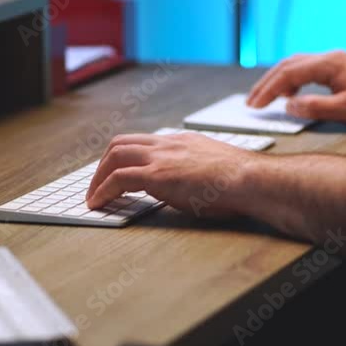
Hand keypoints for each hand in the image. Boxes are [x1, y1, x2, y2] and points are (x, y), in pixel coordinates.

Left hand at [86, 133, 259, 216]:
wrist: (250, 179)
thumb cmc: (241, 182)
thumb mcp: (213, 171)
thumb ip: (194, 174)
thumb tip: (188, 189)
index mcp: (182, 142)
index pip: (143, 143)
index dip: (126, 158)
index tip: (118, 174)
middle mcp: (168, 144)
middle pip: (122, 143)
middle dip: (104, 165)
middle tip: (98, 185)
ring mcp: (161, 157)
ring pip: (114, 155)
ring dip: (98, 177)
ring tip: (94, 197)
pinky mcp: (158, 175)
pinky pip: (118, 179)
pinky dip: (103, 191)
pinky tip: (98, 204)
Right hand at [246, 51, 345, 126]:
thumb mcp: (345, 111)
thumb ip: (313, 108)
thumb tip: (288, 106)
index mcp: (328, 65)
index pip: (288, 74)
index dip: (268, 91)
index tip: (254, 106)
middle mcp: (330, 58)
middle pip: (288, 65)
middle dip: (267, 83)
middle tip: (251, 102)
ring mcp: (336, 61)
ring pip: (297, 65)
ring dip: (278, 81)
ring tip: (265, 99)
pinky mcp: (341, 68)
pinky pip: (308, 70)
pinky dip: (293, 81)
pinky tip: (291, 96)